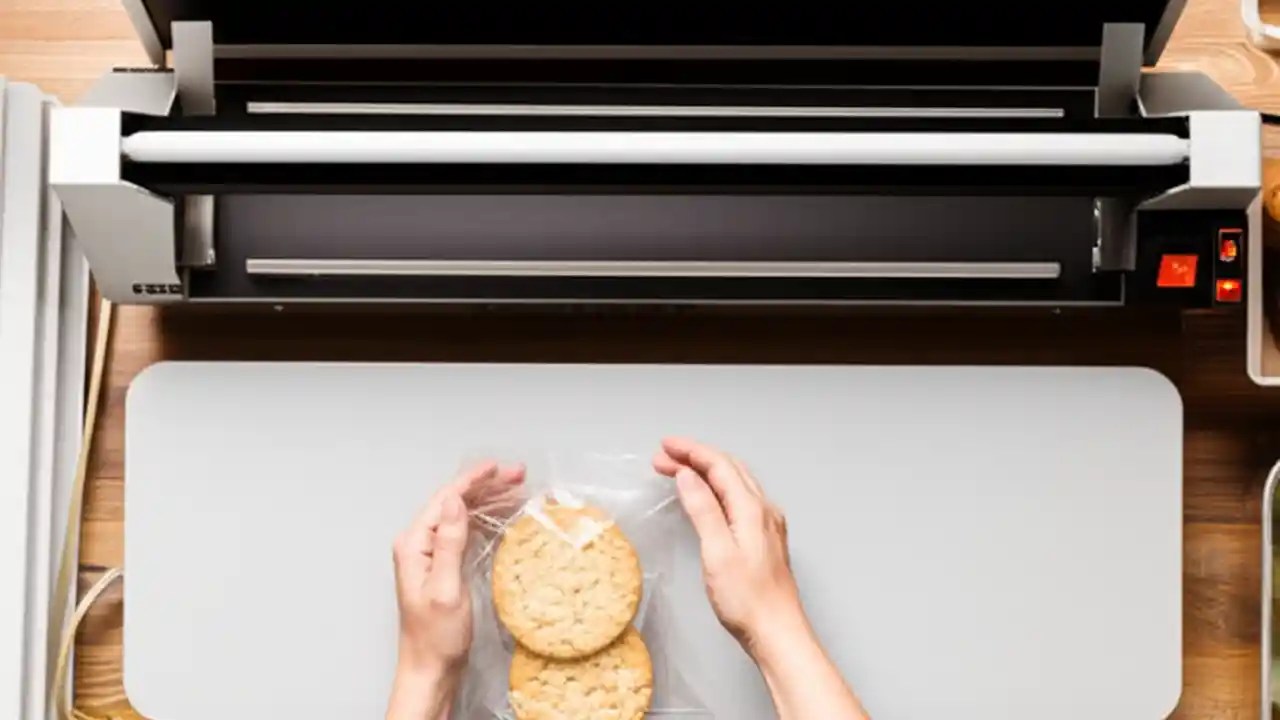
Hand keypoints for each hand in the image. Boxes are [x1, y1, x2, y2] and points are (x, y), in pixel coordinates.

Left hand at [388, 462, 524, 719]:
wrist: (430, 668)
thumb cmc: (435, 637)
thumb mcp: (446, 588)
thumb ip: (450, 542)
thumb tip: (456, 502)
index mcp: (415, 545)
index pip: (446, 500)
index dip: (474, 480)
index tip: (498, 468)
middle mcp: (419, 545)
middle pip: (455, 502)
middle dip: (487, 486)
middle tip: (518, 476)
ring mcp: (431, 555)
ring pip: (462, 515)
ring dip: (489, 500)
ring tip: (517, 490)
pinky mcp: (443, 566)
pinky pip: (466, 532)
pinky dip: (486, 520)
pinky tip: (503, 516)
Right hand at [654, 437, 869, 719]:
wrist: (777, 632)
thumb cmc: (748, 601)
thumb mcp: (717, 552)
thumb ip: (703, 510)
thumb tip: (688, 476)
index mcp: (752, 510)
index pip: (719, 465)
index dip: (690, 451)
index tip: (665, 446)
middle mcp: (764, 511)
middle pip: (728, 469)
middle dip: (695, 457)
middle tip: (664, 456)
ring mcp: (767, 524)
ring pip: (735, 482)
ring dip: (706, 471)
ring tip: (678, 470)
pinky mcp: (764, 539)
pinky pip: (740, 498)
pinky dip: (717, 488)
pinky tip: (707, 497)